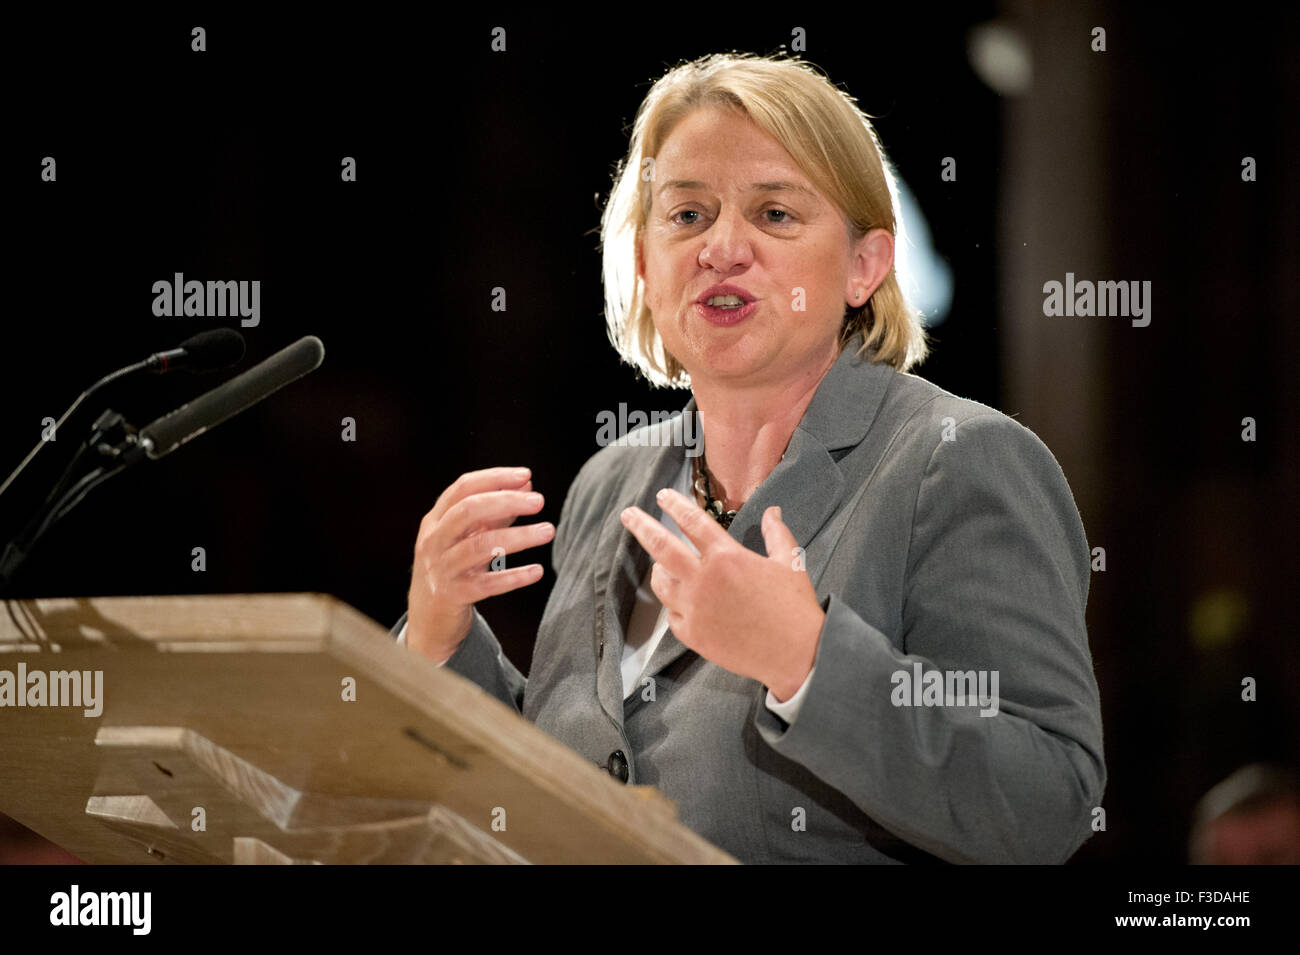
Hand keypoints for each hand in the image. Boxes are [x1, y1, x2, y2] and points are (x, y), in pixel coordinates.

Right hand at [406, 466, 553, 662]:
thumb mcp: (468, 537)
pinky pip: (486, 584)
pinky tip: (537, 571)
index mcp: (436, 519)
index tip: (526, 475)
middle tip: (539, 502)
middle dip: (506, 501)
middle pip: (468, 511)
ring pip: (479, 547)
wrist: (428, 618)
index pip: (463, 487)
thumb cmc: (453, 568)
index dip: (495, 478)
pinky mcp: (452, 595)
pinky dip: (513, 577)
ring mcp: (441, 568)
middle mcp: (434, 540)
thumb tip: (527, 484)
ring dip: (518, 537)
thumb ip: (496, 512)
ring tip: (548, 531)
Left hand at [620, 488, 824, 700]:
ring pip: (661, 584)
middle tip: (628, 515)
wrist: (795, 655)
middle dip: (640, 526)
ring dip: (658, 570)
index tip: (662, 496)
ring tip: (660, 565)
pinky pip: (672, 616)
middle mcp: (703, 580)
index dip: (673, 504)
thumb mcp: (791, 562)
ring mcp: (694, 609)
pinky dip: (675, 606)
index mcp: (726, 557)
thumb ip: (776, 534)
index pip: (691, 521)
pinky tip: (681, 603)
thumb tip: (773, 512)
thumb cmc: (794, 608)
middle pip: (661, 546)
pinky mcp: (693, 635)